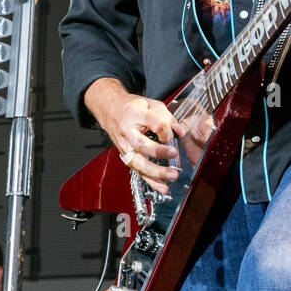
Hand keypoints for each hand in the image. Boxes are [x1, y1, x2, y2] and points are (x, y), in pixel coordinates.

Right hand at [84, 79, 185, 194]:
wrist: (110, 111)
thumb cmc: (131, 108)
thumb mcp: (151, 104)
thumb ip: (167, 117)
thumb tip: (179, 132)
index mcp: (134, 114)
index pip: (153, 122)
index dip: (166, 128)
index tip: (172, 133)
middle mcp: (128, 132)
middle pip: (142, 145)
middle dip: (159, 152)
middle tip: (173, 154)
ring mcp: (125, 146)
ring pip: (138, 162)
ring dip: (156, 171)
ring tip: (171, 175)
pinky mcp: (126, 157)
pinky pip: (138, 171)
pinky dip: (151, 181)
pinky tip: (162, 187)